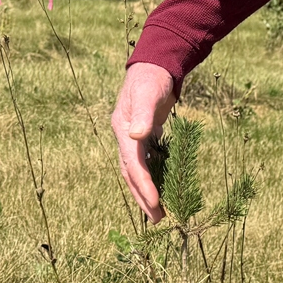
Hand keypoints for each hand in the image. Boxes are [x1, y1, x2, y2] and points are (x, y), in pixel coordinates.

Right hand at [111, 62, 175, 222]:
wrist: (154, 64)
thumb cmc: (151, 78)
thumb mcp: (147, 94)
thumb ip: (144, 115)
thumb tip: (137, 136)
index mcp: (122, 130)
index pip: (132, 164)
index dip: (144, 185)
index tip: (156, 203)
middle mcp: (125, 137)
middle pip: (131, 174)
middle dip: (143, 197)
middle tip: (158, 219)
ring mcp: (132, 138)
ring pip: (136, 171)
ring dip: (145, 191)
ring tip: (158, 212)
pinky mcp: (144, 137)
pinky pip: (145, 162)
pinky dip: (151, 177)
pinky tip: (160, 189)